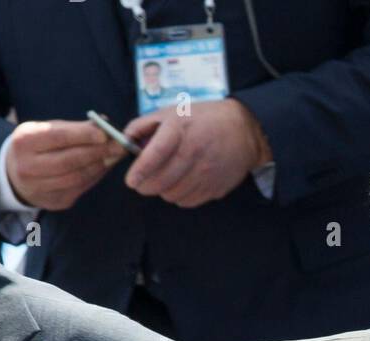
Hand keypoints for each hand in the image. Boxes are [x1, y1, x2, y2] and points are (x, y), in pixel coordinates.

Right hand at [5, 120, 123, 209]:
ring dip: (100, 166)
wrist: (16, 175)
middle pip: (69, 160)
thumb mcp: (47, 131)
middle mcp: (28, 166)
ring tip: (115, 156)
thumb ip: (75, 128)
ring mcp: (39, 187)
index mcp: (24, 142)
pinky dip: (96, 176)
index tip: (105, 134)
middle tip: (120, 146)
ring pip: (77, 177)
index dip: (83, 136)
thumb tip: (105, 124)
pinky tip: (105, 167)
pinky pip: (80, 188)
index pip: (58, 137)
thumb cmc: (38, 146)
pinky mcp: (54, 201)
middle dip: (98, 152)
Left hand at [124, 99, 271, 207]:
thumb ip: (145, 124)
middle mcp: (194, 153)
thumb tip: (125, 140)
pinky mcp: (215, 187)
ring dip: (163, 191)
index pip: (156, 155)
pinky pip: (188, 201)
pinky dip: (179, 196)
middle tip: (141, 183)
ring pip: (173, 194)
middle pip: (162, 181)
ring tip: (164, 181)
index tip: (131, 181)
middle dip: (146, 186)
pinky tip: (181, 184)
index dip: (140, 171)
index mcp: (180, 130)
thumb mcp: (172, 112)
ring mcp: (207, 173)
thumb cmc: (204, 119)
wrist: (244, 132)